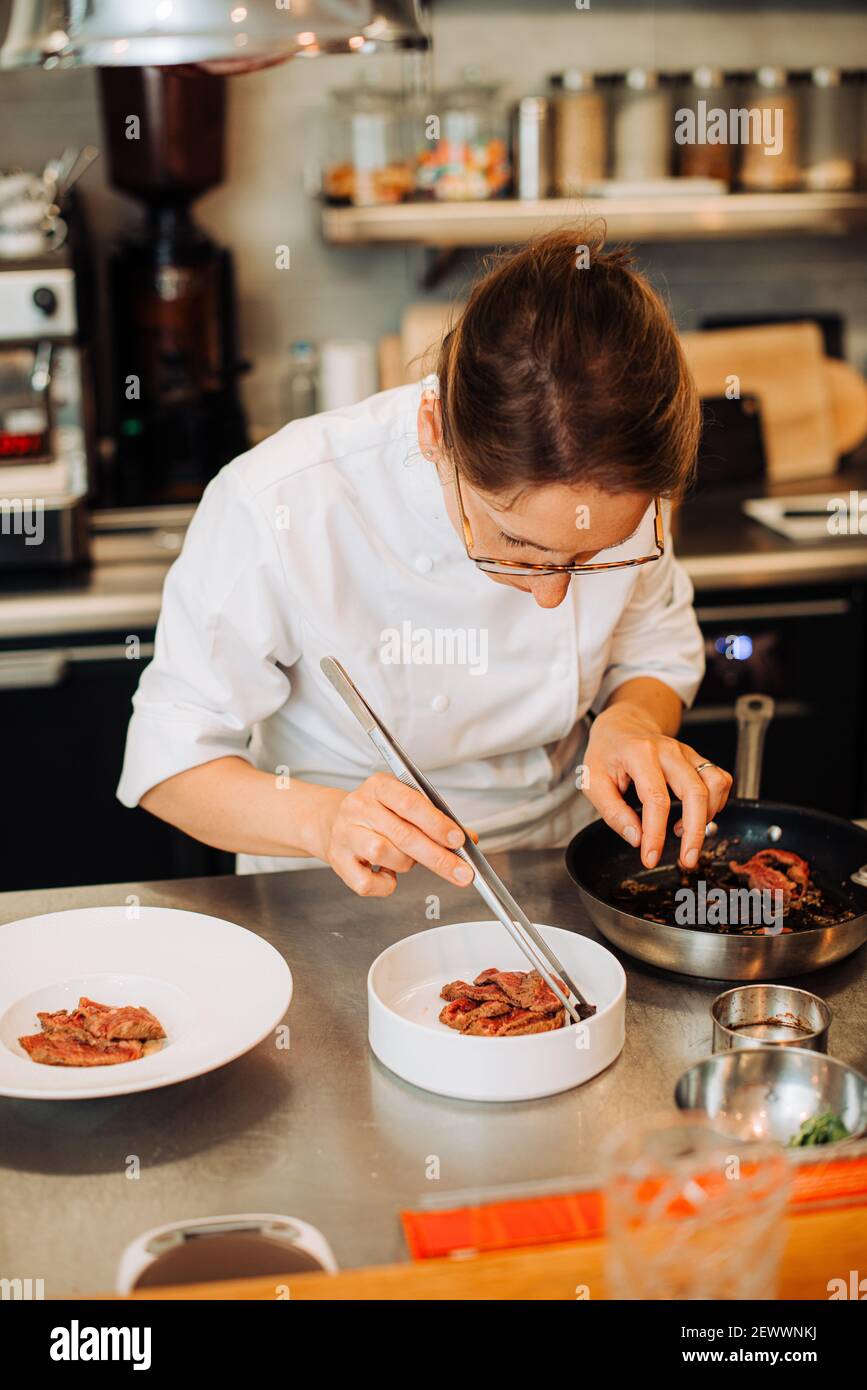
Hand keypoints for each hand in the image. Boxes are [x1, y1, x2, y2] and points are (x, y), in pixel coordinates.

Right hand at [313, 773, 475, 897]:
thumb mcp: (405, 804)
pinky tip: (387, 874)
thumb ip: (436, 820)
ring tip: (406, 859)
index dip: (437, 823)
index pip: (410, 803)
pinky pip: (367, 883)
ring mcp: (345, 833)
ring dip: (406, 863)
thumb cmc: (377, 814)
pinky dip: (385, 884)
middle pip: (403, 835)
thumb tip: (469, 840)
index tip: (459, 840)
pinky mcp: (338, 860)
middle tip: (462, 873)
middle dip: (438, 857)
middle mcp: (358, 806)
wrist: (331, 821)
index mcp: (379, 786)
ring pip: (385, 855)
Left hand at [583, 704, 732, 869]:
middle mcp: (669, 751)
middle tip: (687, 860)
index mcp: (639, 754)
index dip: (656, 833)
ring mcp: (687, 753)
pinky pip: (721, 780)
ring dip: (707, 816)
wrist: (623, 725)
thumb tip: (637, 838)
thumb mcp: (593, 781)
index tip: (650, 857)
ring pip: (715, 784)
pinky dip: (716, 803)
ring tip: (684, 833)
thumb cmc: (607, 753)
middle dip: (695, 832)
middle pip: (695, 792)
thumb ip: (613, 812)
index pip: (655, 798)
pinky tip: (696, 815)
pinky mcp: (698, 759)